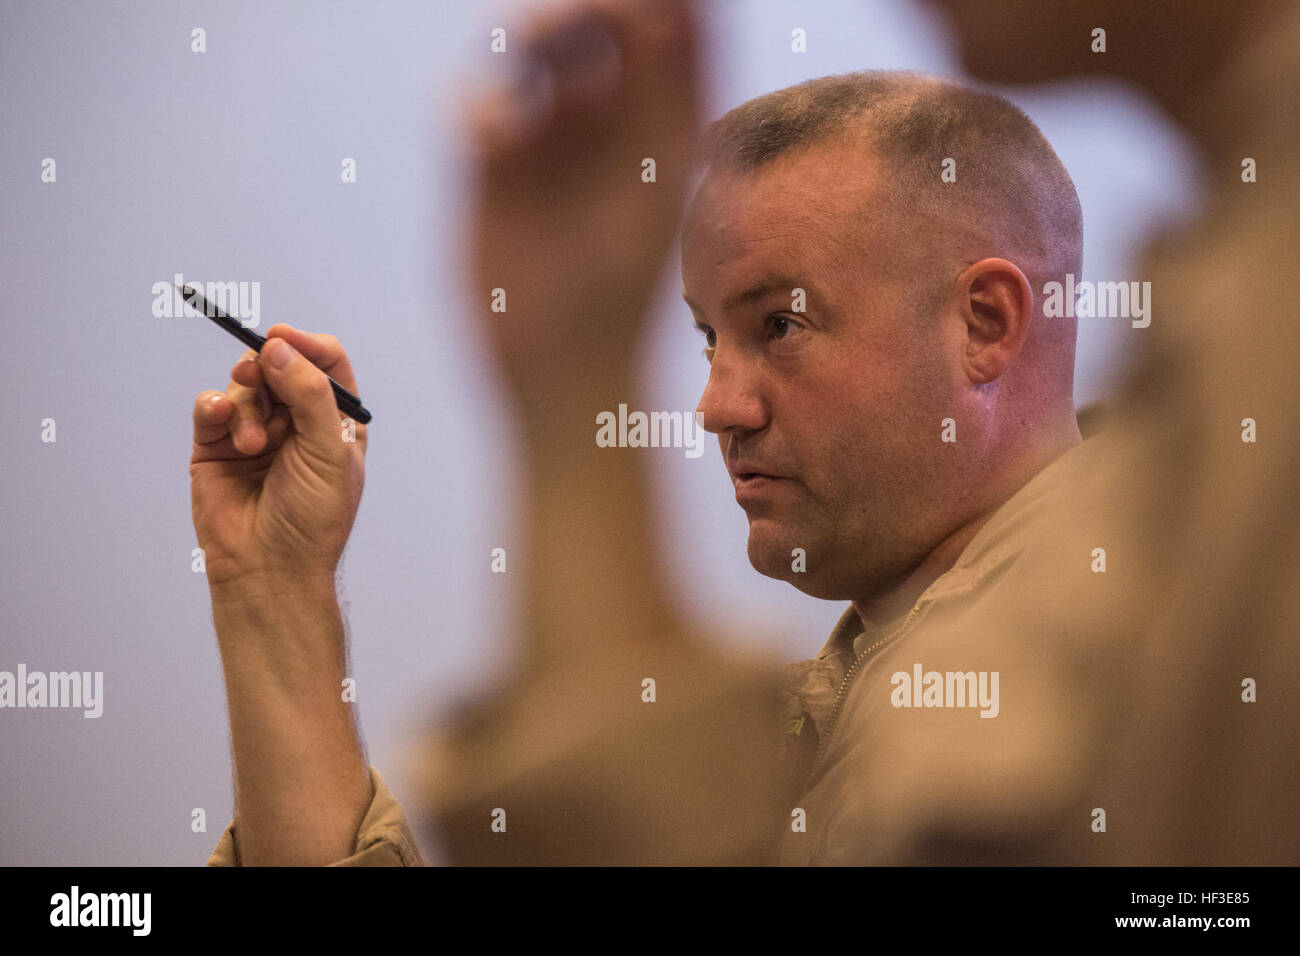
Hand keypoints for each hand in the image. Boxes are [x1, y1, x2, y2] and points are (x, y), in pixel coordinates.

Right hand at [189, 325, 365, 590]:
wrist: (269, 568)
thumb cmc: (312, 519)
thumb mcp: (328, 452)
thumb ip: (309, 394)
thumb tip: (278, 347)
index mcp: (333, 422)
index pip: (326, 364)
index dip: (307, 345)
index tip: (283, 338)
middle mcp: (296, 422)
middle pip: (280, 366)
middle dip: (268, 367)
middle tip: (257, 374)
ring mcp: (254, 432)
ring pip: (245, 386)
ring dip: (247, 406)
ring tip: (254, 446)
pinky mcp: (216, 446)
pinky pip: (211, 406)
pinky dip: (214, 406)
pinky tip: (220, 419)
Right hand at [465, 0, 700, 397]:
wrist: (563, 366)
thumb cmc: (620, 291)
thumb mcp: (648, 185)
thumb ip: (655, 92)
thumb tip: (660, 8)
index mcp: (661, 124)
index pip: (666, 26)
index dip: (642, 4)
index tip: (624, 6)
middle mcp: (606, 124)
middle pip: (593, 23)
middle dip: (578, 10)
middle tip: (564, 19)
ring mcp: (548, 143)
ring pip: (531, 53)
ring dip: (526, 36)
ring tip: (524, 52)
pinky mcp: (493, 171)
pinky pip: (476, 105)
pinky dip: (477, 101)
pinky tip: (494, 130)